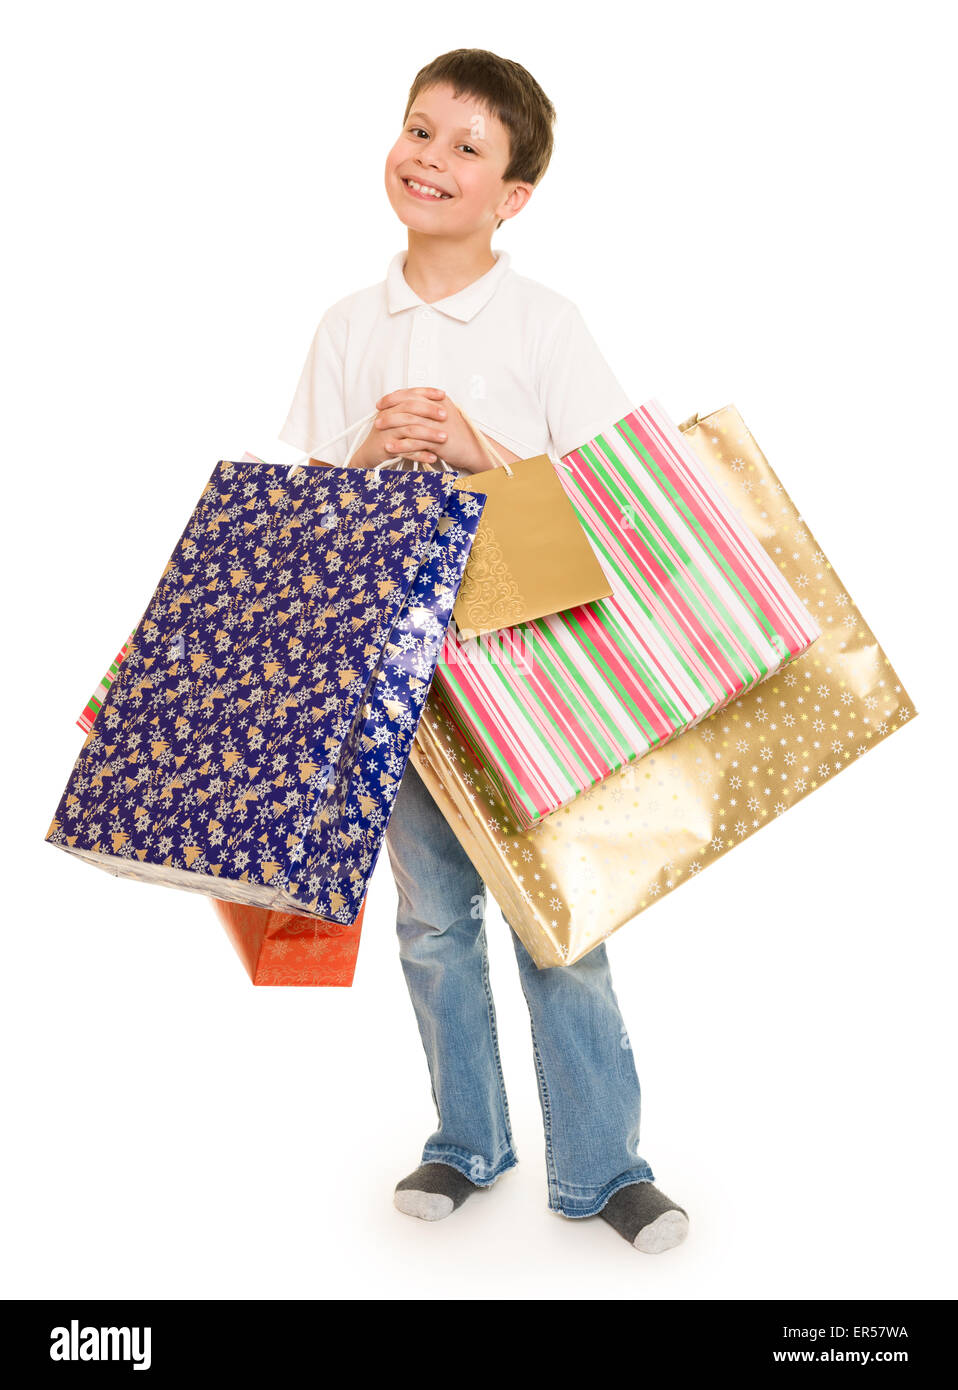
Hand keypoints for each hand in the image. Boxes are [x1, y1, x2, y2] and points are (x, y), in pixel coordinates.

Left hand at [368, 388, 521, 472]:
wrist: (472, 448)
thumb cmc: (457, 432)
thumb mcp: (444, 412)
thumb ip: (428, 406)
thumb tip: (410, 402)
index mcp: (438, 401)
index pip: (411, 394)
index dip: (394, 397)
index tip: (381, 403)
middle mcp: (437, 410)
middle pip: (408, 406)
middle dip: (389, 410)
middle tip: (376, 416)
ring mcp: (437, 426)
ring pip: (409, 422)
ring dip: (391, 425)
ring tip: (378, 429)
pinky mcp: (437, 442)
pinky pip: (414, 442)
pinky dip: (400, 444)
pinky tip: (389, 447)